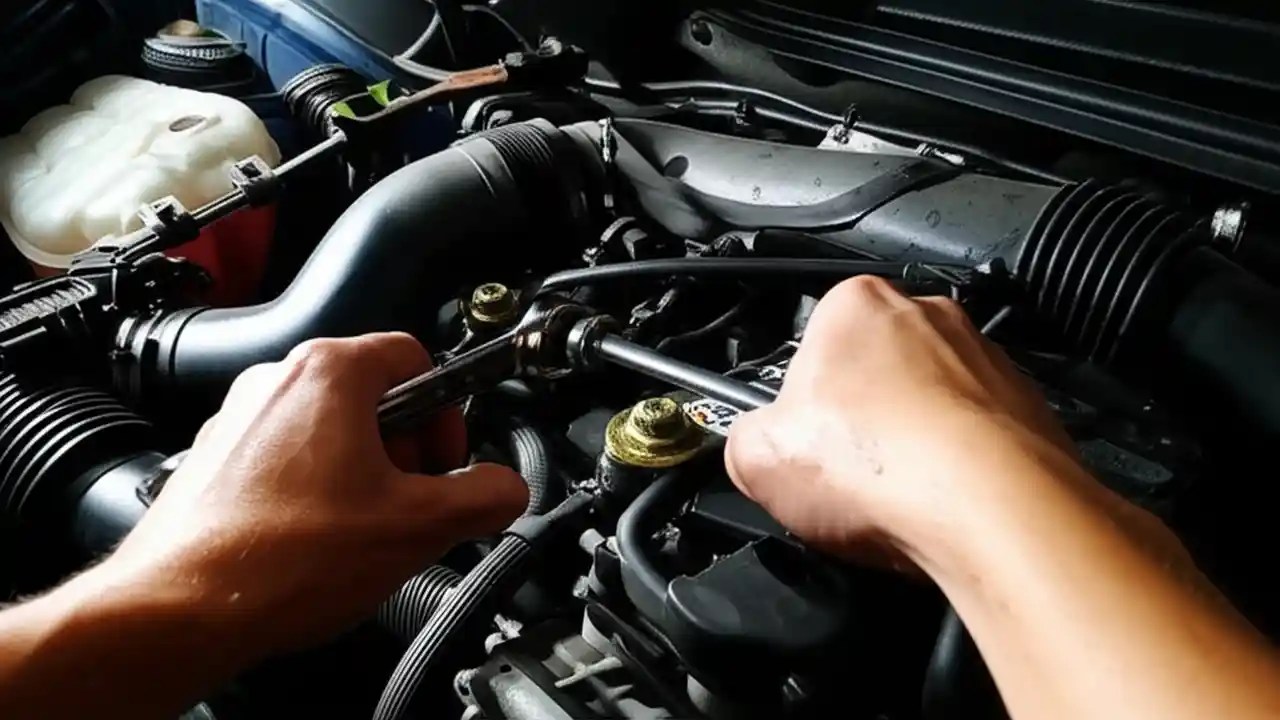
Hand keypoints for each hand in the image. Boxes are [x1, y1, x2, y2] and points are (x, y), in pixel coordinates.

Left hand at [105, 333, 526, 661]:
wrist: (181, 609)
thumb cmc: (281, 558)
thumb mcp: (417, 527)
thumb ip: (483, 497)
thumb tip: (505, 489)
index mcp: (329, 373)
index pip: (416, 356)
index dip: (448, 412)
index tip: (448, 459)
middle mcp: (277, 382)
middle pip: (373, 395)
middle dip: (406, 449)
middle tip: (413, 499)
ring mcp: (239, 420)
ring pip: (329, 429)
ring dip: (362, 472)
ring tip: (365, 529)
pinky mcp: (216, 461)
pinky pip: (286, 459)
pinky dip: (314, 490)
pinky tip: (319, 542)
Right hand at [725, 276, 1106, 569]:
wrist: (994, 510)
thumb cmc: (884, 467)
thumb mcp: (755, 460)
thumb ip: (744, 443)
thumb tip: (754, 453)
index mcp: (855, 303)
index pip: (806, 346)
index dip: (795, 407)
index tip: (795, 445)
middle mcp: (927, 316)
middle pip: (870, 372)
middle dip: (856, 422)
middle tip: (840, 476)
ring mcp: (984, 360)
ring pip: (925, 405)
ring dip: (909, 447)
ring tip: (894, 499)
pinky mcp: (1029, 409)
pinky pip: (976, 439)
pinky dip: (958, 472)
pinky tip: (940, 507)